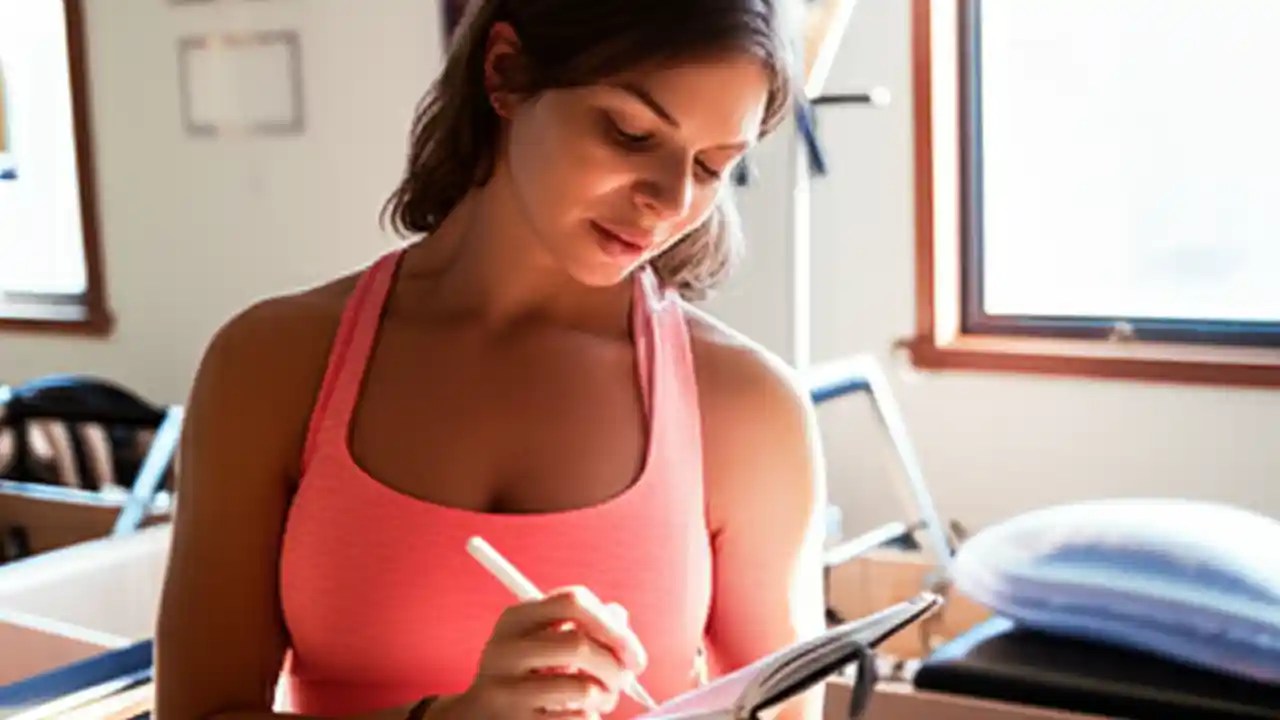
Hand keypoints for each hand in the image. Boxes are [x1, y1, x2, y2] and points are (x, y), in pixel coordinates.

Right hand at [445, 586, 648, 718]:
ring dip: (606, 696)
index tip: (632, 651)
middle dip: (615, 666)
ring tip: (602, 699)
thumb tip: (620, 618)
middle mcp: (505, 650)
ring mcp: (506, 690)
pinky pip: (577, 719)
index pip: (572, 601)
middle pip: (578, 645)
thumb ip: (583, 623)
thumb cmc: (524, 673)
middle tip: (625, 679)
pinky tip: (576, 713)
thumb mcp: (544, 639)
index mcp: (515, 618)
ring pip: (583, 688)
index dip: (612, 625)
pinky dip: (591, 717)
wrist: (479, 716)